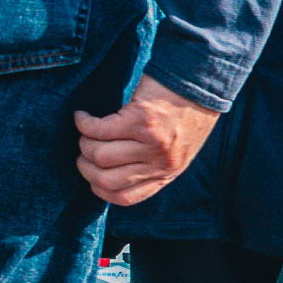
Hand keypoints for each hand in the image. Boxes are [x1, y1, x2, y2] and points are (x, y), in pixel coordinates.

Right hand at [74, 76, 222, 205]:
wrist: (199, 85)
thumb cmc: (183, 114)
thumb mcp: (176, 150)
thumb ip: (151, 164)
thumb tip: (109, 169)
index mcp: (167, 173)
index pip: (125, 197)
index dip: (99, 188)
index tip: (91, 173)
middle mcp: (160, 163)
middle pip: (104, 178)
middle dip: (85, 165)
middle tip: (85, 147)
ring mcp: (152, 144)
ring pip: (99, 154)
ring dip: (84, 141)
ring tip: (87, 129)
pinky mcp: (141, 121)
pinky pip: (98, 130)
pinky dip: (84, 123)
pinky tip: (83, 116)